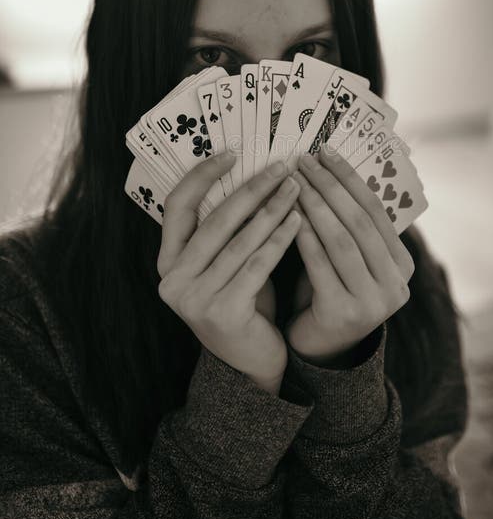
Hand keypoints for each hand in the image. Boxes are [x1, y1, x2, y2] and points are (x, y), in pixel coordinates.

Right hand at [157, 152, 300, 390]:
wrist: (251, 365)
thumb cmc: (243, 302)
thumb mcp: (226, 264)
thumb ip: (228, 230)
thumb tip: (255, 174)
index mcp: (167, 261)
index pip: (176, 205)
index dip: (202, 176)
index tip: (232, 153)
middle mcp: (172, 279)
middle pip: (215, 220)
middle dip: (252, 189)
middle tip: (281, 168)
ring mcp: (194, 298)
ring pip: (240, 241)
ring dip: (272, 209)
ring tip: (296, 188)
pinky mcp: (222, 313)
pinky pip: (257, 265)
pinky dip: (279, 239)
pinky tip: (298, 220)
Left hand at [283, 145, 414, 366]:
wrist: (317, 349)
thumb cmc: (327, 290)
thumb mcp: (347, 258)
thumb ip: (347, 224)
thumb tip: (328, 164)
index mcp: (402, 264)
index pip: (376, 209)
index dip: (349, 177)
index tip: (324, 151)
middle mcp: (396, 283)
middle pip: (359, 222)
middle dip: (329, 187)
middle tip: (303, 161)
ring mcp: (375, 302)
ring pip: (341, 240)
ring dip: (315, 206)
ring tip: (292, 182)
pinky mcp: (345, 314)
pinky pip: (321, 265)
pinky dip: (304, 236)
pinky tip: (287, 215)